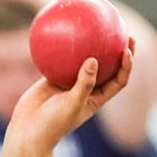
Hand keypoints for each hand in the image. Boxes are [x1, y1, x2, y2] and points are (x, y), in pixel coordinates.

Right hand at [5, 41, 136, 155]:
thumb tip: (94, 59)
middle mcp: (87, 89)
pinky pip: (61, 60)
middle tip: (122, 32)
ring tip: (96, 26)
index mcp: (97, 98)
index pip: (119, 80)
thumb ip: (83, 84)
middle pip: (108, 67)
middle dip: (117, 51)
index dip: (126, 66)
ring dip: (92, 45)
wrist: (29, 131)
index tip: (127, 50)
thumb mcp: (72, 105)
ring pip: (84, 61)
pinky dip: (62, 49)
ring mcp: (70, 83)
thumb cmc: (53, 124)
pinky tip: (60, 31)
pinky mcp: (54, 78)